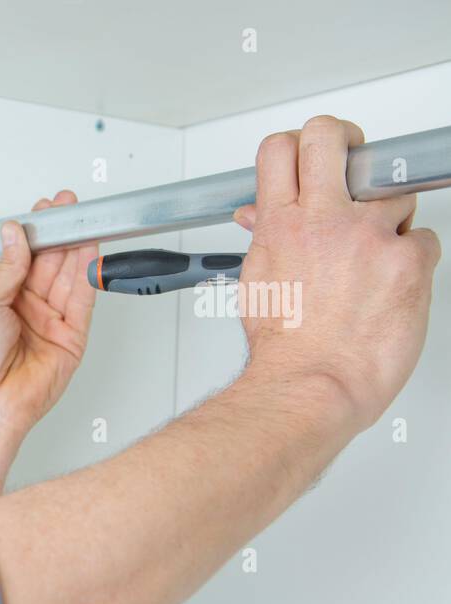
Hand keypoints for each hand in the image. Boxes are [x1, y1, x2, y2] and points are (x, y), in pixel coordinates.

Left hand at [0, 191, 98, 519]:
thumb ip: (9, 267)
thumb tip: (14, 234)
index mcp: (2, 299)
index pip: (26, 257)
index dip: (37, 232)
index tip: (45, 209)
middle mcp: (28, 309)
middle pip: (51, 263)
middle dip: (60, 233)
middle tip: (67, 207)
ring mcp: (51, 322)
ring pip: (69, 277)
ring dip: (76, 248)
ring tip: (80, 222)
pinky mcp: (72, 337)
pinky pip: (83, 299)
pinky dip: (88, 274)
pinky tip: (88, 251)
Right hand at [232, 116, 440, 431]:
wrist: (314, 385)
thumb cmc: (286, 348)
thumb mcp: (259, 282)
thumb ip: (266, 238)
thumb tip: (259, 216)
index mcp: (280, 225)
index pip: (284, 148)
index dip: (301, 144)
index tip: (314, 153)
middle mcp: (324, 220)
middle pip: (334, 137)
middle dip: (346, 142)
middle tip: (355, 161)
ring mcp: (370, 235)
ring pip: (395, 191)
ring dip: (389, 219)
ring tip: (372, 259)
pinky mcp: (410, 258)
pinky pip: (424, 239)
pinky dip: (413, 260)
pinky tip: (391, 286)